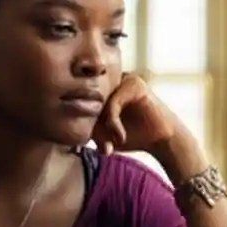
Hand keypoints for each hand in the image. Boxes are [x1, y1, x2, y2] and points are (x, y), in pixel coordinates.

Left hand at [92, 73, 208, 185]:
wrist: (162, 141)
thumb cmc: (133, 136)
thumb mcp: (103, 134)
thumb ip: (87, 128)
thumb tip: (64, 134)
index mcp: (103, 88)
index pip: (81, 99)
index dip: (82, 122)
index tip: (90, 144)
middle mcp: (112, 80)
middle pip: (87, 100)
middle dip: (93, 126)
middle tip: (101, 146)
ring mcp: (123, 79)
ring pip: (98, 102)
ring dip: (102, 126)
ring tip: (109, 143)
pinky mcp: (134, 85)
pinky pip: (112, 103)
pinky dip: (113, 122)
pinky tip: (119, 136)